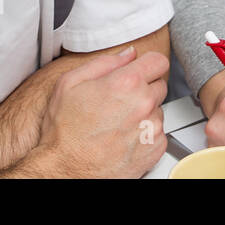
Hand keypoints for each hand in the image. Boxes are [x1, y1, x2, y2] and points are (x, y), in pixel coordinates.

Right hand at [33, 45, 168, 177]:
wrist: (65, 171)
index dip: (148, 65)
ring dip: (144, 113)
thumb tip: (127, 54)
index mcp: (126, 83)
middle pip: (159, 85)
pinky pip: (158, 133)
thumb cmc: (64, 132)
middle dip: (143, 90)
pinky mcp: (154, 149)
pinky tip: (124, 137)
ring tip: (118, 123)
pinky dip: (145, 134)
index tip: (140, 71)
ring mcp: (151, 128)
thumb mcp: (70, 84)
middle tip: (120, 101)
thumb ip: (104, 62)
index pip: (158, 61)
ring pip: (158, 110)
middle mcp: (143, 104)